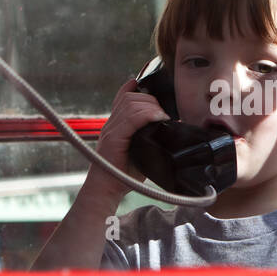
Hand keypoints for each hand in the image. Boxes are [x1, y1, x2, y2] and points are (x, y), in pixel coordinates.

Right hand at [86, 77, 170, 198]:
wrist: (106, 189)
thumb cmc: (124, 174)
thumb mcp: (138, 151)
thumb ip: (148, 138)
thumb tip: (170, 129)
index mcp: (115, 124)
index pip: (123, 96)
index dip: (135, 86)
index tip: (150, 86)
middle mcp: (111, 124)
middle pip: (130, 97)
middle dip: (151, 100)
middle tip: (163, 113)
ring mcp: (111, 130)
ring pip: (131, 104)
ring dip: (151, 106)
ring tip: (162, 116)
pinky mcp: (113, 138)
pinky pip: (131, 118)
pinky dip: (147, 115)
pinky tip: (158, 118)